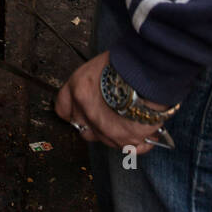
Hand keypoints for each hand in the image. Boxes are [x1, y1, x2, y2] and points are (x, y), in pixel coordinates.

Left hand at [55, 52, 169, 154]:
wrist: (149, 71)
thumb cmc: (128, 62)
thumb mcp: (100, 66)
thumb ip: (92, 85)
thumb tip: (97, 94)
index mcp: (78, 91)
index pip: (62, 109)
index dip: (73, 109)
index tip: (82, 108)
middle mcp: (87, 113)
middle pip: (83, 129)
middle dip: (94, 124)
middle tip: (110, 114)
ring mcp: (106, 130)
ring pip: (106, 140)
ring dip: (117, 132)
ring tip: (133, 119)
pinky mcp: (127, 141)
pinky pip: (132, 149)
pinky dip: (139, 142)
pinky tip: (147, 132)